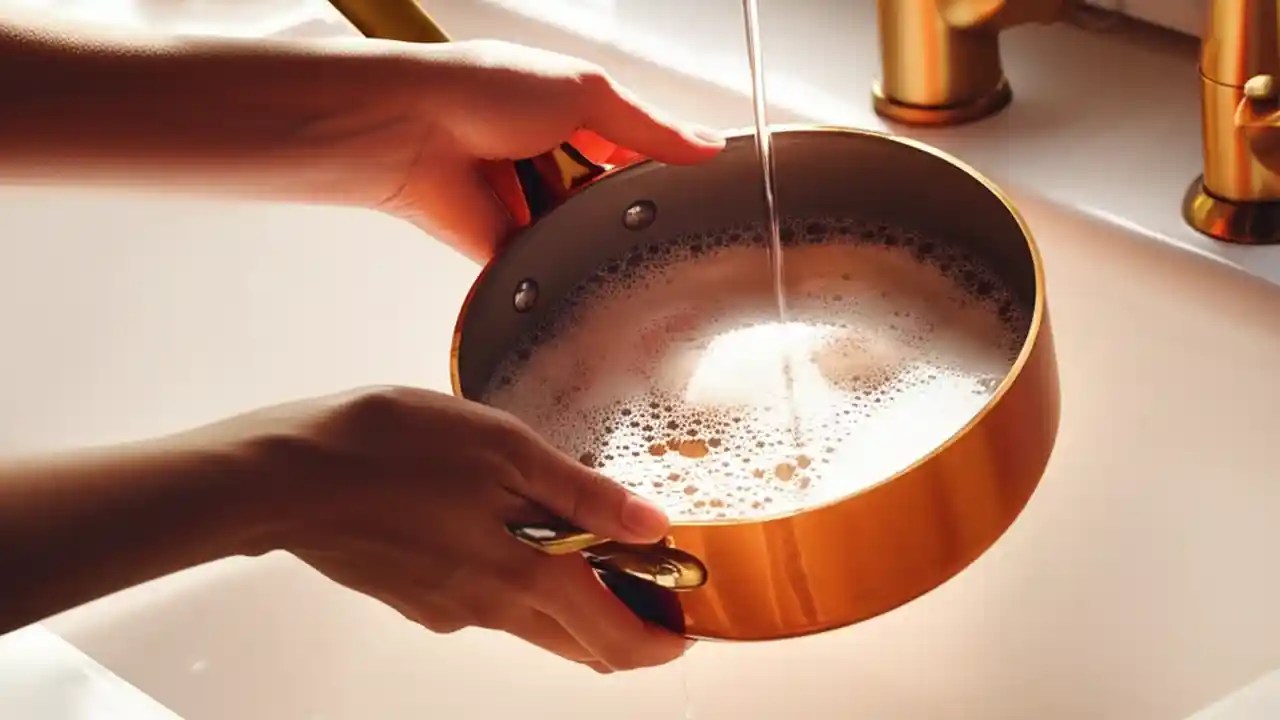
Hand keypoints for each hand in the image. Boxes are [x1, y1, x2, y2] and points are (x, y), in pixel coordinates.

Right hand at [209, 386, 686, 672]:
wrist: (283, 479)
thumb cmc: (388, 448)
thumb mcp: (504, 448)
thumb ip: (584, 492)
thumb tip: (652, 526)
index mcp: (525, 573)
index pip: (615, 640)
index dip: (660, 643)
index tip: (684, 629)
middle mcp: (491, 608)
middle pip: (577, 641)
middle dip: (623, 626)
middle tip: (650, 591)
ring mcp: (450, 609)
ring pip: (532, 620)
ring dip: (569, 598)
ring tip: (583, 543)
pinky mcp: (416, 599)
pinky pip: (484, 600)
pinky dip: (515, 578)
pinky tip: (502, 525)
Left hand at [374, 40, 724, 260]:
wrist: (408, 131)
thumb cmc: (481, 89)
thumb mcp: (587, 93)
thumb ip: (650, 128)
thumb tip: (708, 146)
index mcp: (577, 115)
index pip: (640, 149)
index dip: (668, 168)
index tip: (703, 188)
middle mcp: (553, 160)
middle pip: (614, 200)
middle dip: (628, 209)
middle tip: (648, 215)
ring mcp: (530, 206)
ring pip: (582, 238)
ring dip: (589, 236)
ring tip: (595, 230)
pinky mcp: (507, 250)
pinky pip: (545, 269)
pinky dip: (554, 267)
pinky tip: (564, 261)